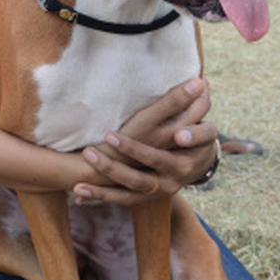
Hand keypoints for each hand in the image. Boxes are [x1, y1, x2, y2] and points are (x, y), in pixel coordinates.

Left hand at [73, 79, 220, 204]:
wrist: (195, 167)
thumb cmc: (194, 140)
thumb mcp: (199, 125)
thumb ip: (192, 105)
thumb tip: (201, 80)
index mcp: (190, 157)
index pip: (189, 147)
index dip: (188, 139)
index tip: (178, 134)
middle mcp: (175, 177)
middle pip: (155, 165)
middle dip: (132, 151)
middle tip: (109, 136)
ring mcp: (159, 190)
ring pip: (133, 186)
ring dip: (109, 173)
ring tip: (89, 156)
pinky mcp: (143, 198)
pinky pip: (120, 199)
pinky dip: (100, 196)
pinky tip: (78, 193)